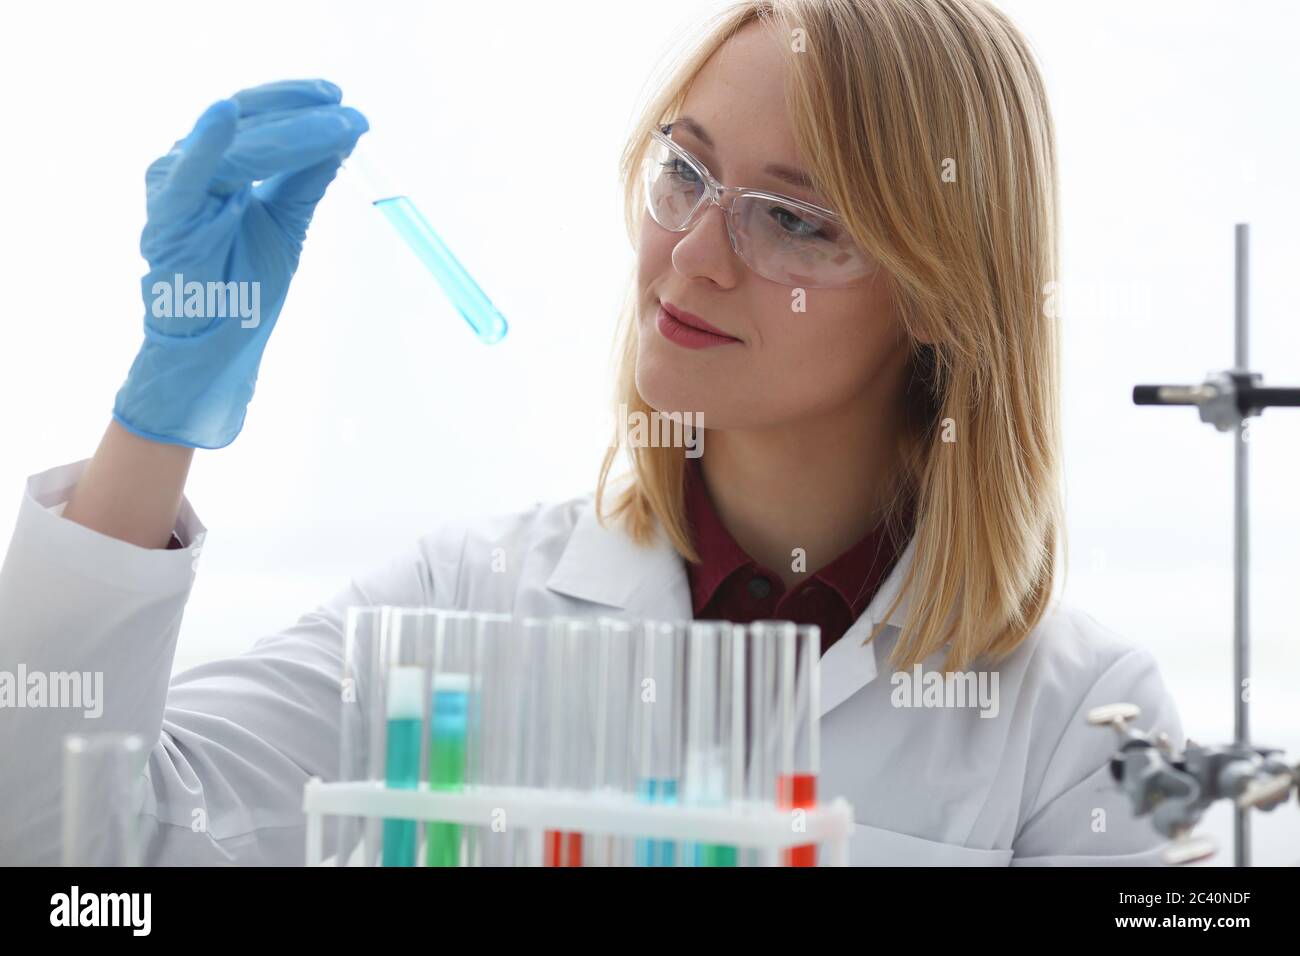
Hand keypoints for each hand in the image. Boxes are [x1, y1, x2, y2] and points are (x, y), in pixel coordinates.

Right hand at [112, 79, 368, 447]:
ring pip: (241, 147)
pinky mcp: (168, 215)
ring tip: (337, 126)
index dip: (299, 103)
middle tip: (355, 116)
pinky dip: (206, 144)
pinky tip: (224, 115)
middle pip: (255, 126)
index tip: (344, 100)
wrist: (216, 346)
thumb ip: (305, 179)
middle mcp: (190, 165)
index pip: (260, 118)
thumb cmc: (243, 287)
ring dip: (292, 133)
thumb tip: (344, 134)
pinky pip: (190, 174)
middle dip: (307, 118)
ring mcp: (176, 186)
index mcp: (217, 164)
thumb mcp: (286, 222)